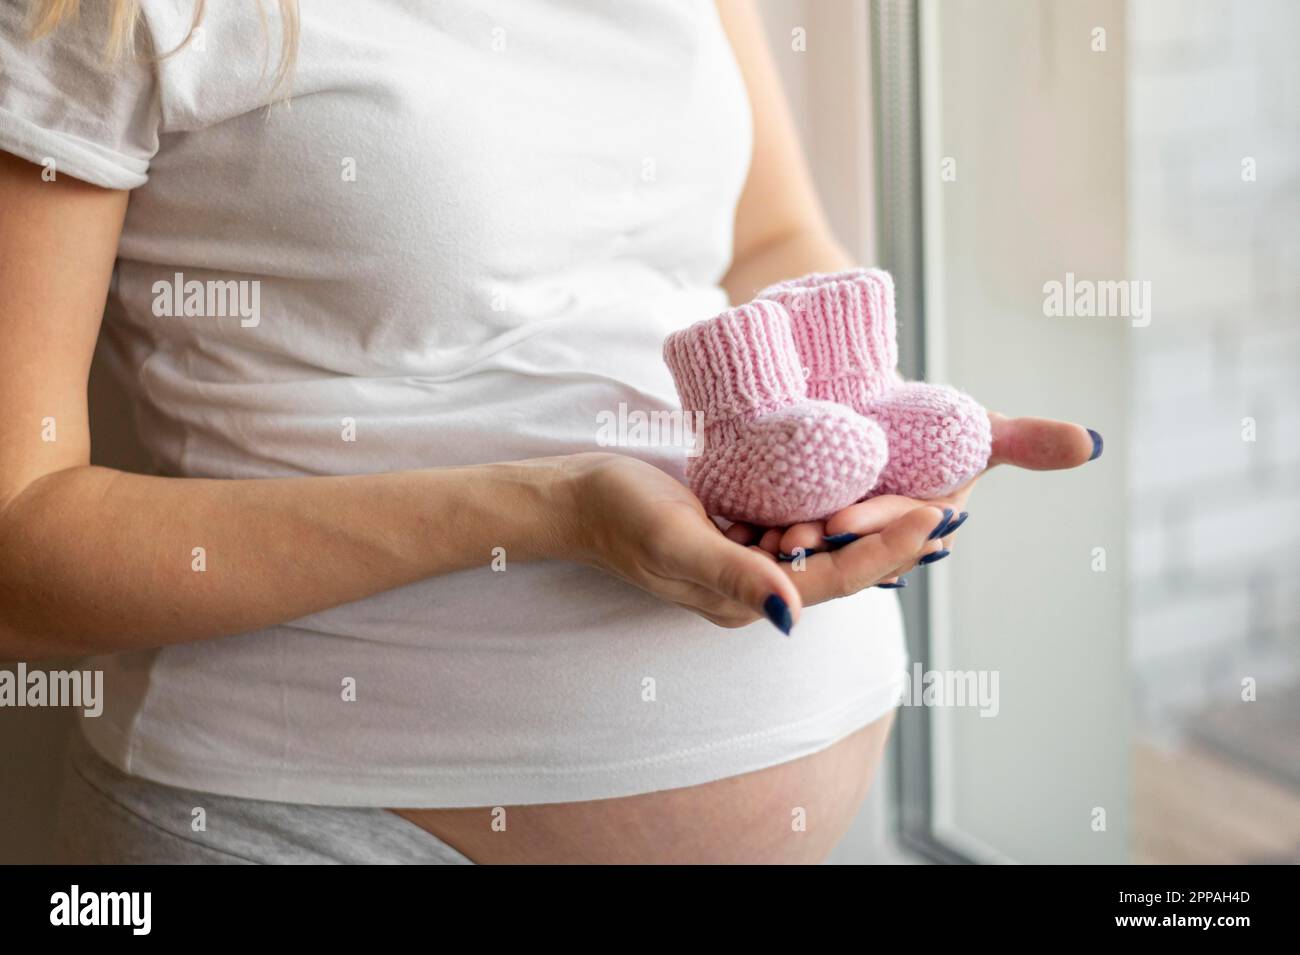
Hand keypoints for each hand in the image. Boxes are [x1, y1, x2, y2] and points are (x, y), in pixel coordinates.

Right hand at [563, 452, 952, 633]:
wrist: (575, 499)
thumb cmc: (618, 516)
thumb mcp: (674, 540)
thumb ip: (732, 576)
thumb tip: (792, 614)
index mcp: (745, 600)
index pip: (834, 580)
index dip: (887, 550)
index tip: (934, 515)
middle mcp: (754, 587)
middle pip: (840, 568)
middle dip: (894, 540)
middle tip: (949, 505)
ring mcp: (746, 561)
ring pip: (825, 548)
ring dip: (870, 525)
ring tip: (922, 495)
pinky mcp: (738, 534)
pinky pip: (798, 527)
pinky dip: (834, 509)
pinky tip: (862, 485)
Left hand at [731, 414, 1101, 583]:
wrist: (855, 398)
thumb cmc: (921, 422)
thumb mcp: (968, 428)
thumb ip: (1021, 439)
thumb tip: (1091, 444)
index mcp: (917, 524)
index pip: (899, 526)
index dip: (878, 523)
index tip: (850, 514)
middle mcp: (874, 536)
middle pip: (849, 541)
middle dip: (825, 542)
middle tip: (797, 533)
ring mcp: (830, 532)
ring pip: (808, 543)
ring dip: (786, 548)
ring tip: (762, 535)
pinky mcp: (789, 521)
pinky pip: (771, 534)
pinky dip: (753, 535)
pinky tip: (728, 529)